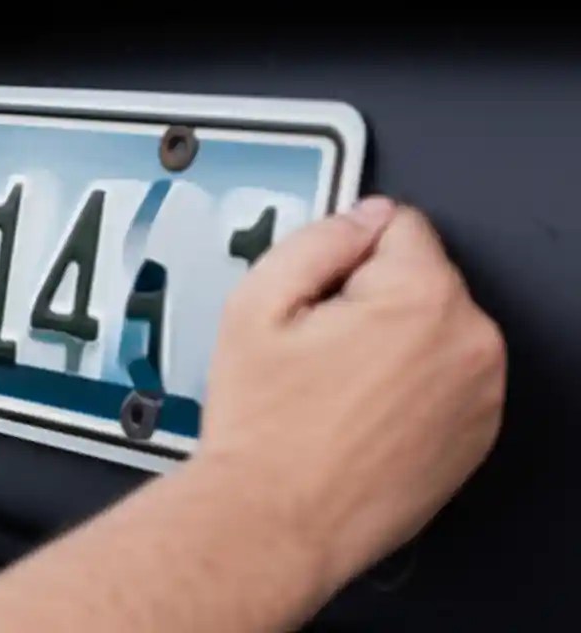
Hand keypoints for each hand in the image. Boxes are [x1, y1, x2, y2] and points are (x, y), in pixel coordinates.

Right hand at [196, 199, 505, 595]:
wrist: (275, 521)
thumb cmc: (264, 430)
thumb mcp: (256, 306)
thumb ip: (316, 240)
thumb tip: (359, 217)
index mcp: (422, 298)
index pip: (396, 223)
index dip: (342, 253)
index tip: (316, 293)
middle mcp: (470, 343)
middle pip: (420, 276)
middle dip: (370, 298)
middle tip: (314, 349)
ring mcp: (481, 395)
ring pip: (434, 329)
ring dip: (392, 342)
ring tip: (334, 389)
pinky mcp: (477, 436)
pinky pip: (445, 379)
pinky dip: (410, 387)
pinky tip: (358, 416)